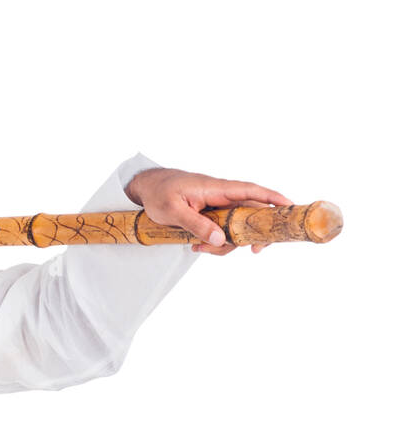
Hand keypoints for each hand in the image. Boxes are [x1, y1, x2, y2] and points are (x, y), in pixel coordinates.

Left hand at [125, 168, 292, 255]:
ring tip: (199, 248)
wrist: (146, 189)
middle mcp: (222, 197)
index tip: (291, 208)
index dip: (273, 199)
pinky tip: (198, 246)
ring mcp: (218, 207)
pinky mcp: (212, 216)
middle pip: (252, 214)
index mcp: (216, 188)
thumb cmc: (159, 193)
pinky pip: (223, 232)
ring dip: (226, 243)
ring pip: (237, 228)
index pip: (251, 191)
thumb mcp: (172, 210)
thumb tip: (220, 239)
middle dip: (255, 234)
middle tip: (254, 250)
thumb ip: (196, 224)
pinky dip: (215, 242)